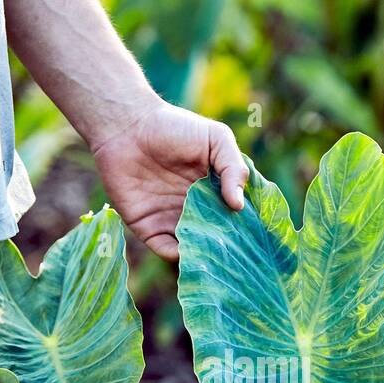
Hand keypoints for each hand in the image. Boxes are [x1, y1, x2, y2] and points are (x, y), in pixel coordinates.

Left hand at [91, 95, 248, 259]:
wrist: (128, 127)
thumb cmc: (174, 127)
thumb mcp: (216, 139)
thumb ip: (233, 168)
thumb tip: (239, 205)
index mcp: (214, 192)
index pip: (234, 217)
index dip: (245, 226)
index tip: (256, 236)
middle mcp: (195, 210)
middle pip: (217, 237)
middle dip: (227, 246)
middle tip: (238, 252)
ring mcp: (172, 221)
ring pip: (194, 248)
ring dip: (204, 254)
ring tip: (215, 255)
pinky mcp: (148, 228)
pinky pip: (167, 250)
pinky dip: (179, 256)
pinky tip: (188, 251)